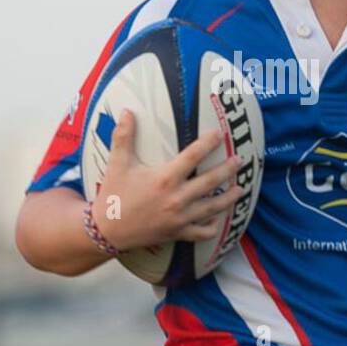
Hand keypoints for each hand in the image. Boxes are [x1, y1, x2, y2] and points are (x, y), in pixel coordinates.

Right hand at [91, 109, 244, 251]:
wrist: (106, 231)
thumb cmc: (112, 195)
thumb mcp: (117, 163)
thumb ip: (124, 136)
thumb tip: (127, 111)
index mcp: (165, 178)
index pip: (193, 156)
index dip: (208, 142)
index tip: (219, 133)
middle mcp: (177, 198)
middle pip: (211, 181)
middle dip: (228, 169)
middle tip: (240, 160)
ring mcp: (179, 218)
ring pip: (213, 208)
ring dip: (229, 198)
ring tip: (241, 189)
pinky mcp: (177, 233)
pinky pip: (202, 232)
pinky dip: (212, 227)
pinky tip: (218, 219)